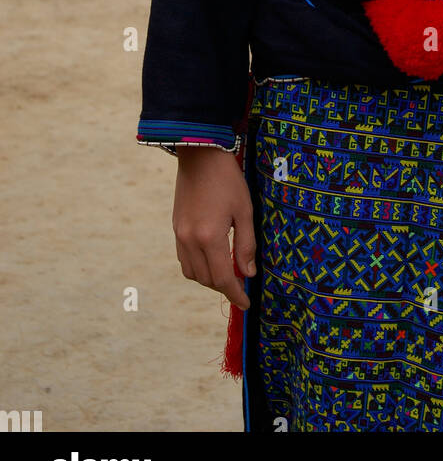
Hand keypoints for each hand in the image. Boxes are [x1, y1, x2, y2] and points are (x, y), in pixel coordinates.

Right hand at [173, 148, 255, 309]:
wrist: (200, 156)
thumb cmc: (228, 180)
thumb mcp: (245, 210)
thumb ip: (246, 244)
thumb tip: (248, 273)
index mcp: (210, 237)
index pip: (223, 278)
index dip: (235, 294)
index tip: (246, 304)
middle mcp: (190, 240)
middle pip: (207, 279)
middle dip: (224, 287)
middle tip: (241, 286)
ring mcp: (180, 235)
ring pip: (192, 273)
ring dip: (210, 279)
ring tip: (228, 274)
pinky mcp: (176, 228)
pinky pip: (184, 260)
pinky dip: (197, 267)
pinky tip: (211, 260)